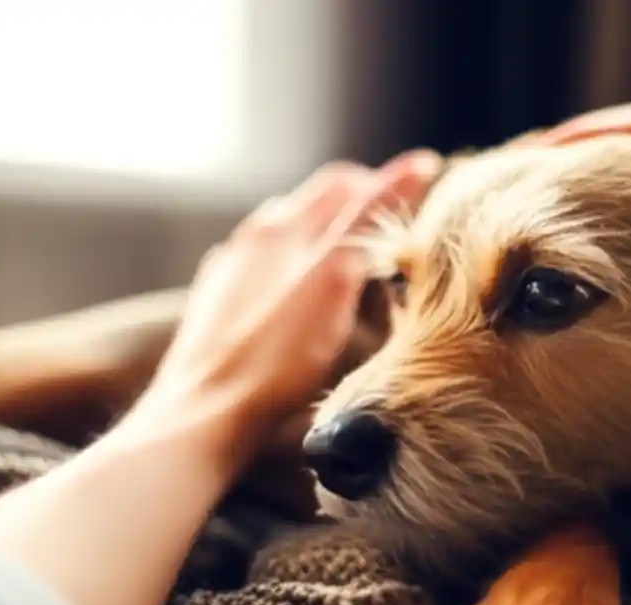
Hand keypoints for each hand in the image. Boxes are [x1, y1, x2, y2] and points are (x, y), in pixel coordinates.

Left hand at [120, 151, 440, 474]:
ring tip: (352, 254)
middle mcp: (255, 237)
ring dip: (324, 228)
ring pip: (288, 229)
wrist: (202, 412)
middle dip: (360, 200)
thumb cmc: (275, 358)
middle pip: (319, 199)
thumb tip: (413, 167)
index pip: (351, 184)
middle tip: (395, 221)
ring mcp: (232, 266)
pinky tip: (300, 290)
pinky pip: (261, 262)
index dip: (394, 181)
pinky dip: (294, 260)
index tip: (428, 177)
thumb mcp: (334, 282)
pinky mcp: (216, 298)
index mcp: (286, 227)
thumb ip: (368, 221)